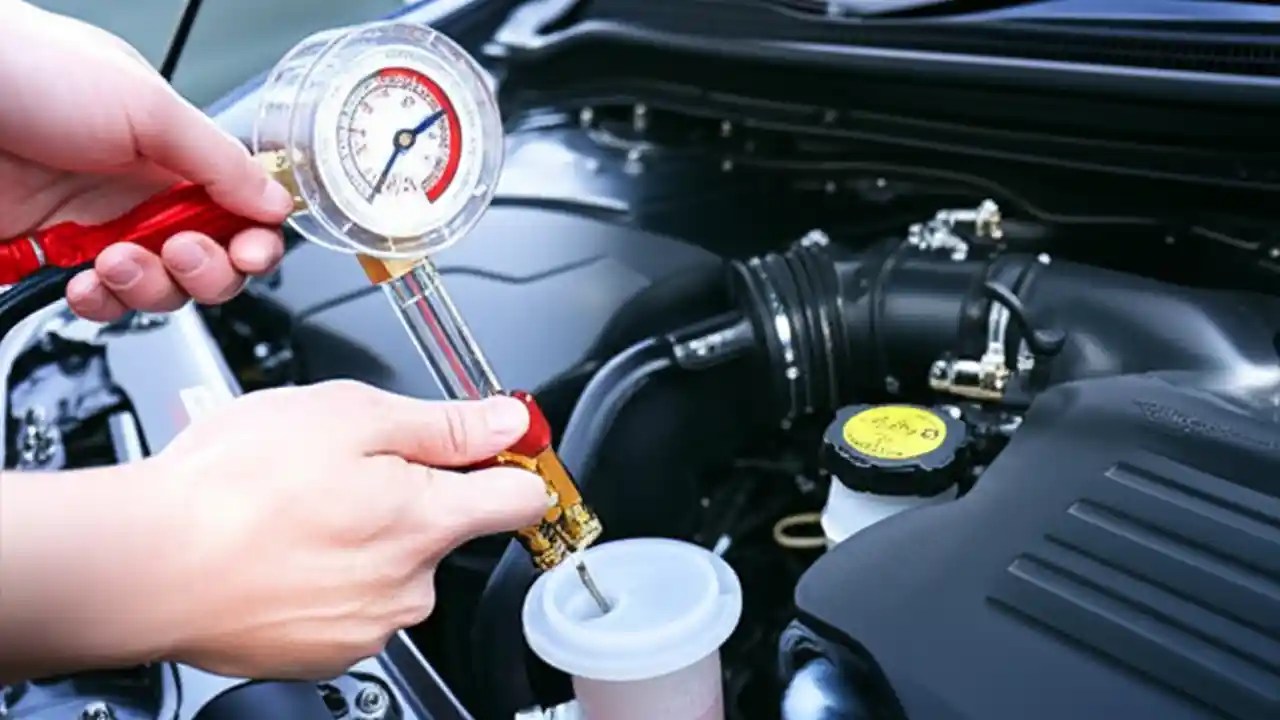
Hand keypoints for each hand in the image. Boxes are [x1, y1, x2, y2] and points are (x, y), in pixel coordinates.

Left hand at [0, 2, 292, 320]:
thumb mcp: (145, 103)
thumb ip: (218, 160)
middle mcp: (142, 192)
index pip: (241, 211)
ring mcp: (99, 227)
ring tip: (116, 259)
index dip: (253, 239)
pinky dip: (101, 303)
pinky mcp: (54, 257)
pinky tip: (86, 282)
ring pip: (160, 289)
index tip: (248, 252)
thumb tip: (275, 202)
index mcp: (174, 151)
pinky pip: (100, 302)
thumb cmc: (29, 68)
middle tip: (183, 254)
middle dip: (207, 271)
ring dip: (150, 287)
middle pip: (210, 261)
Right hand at [143, 381, 546, 678]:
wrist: (146, 565)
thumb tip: (506, 423)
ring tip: (292, 508)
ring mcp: (367, 626)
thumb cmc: (234, 487)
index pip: (523, 499)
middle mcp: (410, 585)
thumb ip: (443, 424)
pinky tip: (278, 548)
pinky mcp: (323, 652)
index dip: (512, 465)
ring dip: (358, 534)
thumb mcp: (349, 414)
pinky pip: (348, 603)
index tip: (497, 452)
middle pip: (442, 530)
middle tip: (339, 468)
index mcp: (427, 520)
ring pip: (390, 566)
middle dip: (405, 495)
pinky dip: (323, 576)